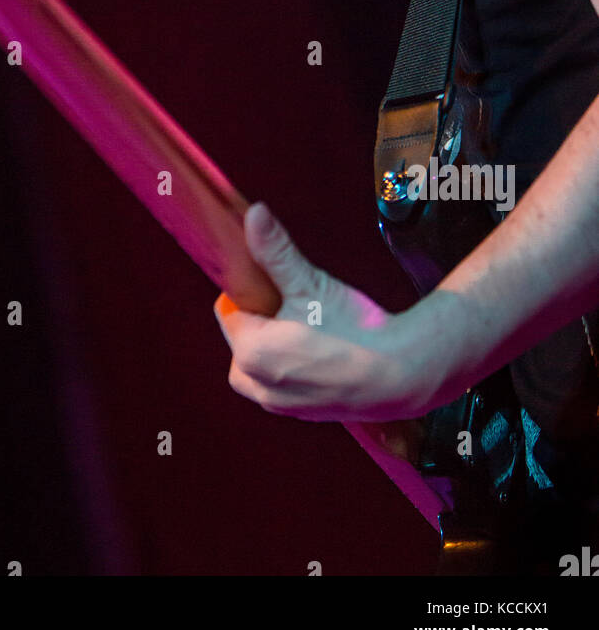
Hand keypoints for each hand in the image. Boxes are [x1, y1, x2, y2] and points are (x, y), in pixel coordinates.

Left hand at [214, 202, 435, 423]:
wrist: (401, 376)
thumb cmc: (354, 330)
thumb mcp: (310, 284)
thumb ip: (276, 250)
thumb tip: (254, 214)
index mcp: (249, 353)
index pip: (228, 311)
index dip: (249, 291)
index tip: (274, 282)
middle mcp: (257, 386)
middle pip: (241, 338)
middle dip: (260, 318)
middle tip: (295, 303)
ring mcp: (279, 406)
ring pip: (259, 362)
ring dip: (274, 343)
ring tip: (311, 326)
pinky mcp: (301, 415)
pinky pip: (281, 382)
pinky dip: (292, 365)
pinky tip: (322, 350)